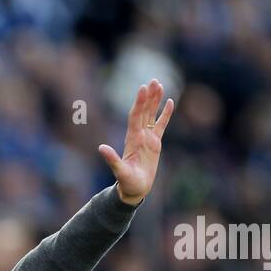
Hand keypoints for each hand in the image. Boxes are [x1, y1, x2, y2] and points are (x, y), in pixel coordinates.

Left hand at [98, 79, 174, 205]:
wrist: (134, 189)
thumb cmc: (127, 182)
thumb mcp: (120, 172)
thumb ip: (112, 159)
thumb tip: (101, 147)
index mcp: (132, 139)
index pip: (136, 116)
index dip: (139, 102)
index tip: (143, 88)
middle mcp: (139, 135)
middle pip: (144, 111)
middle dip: (148, 97)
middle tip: (153, 80)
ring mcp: (147, 138)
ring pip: (152, 115)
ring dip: (155, 101)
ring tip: (160, 85)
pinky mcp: (155, 143)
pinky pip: (161, 125)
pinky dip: (165, 114)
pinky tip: (170, 101)